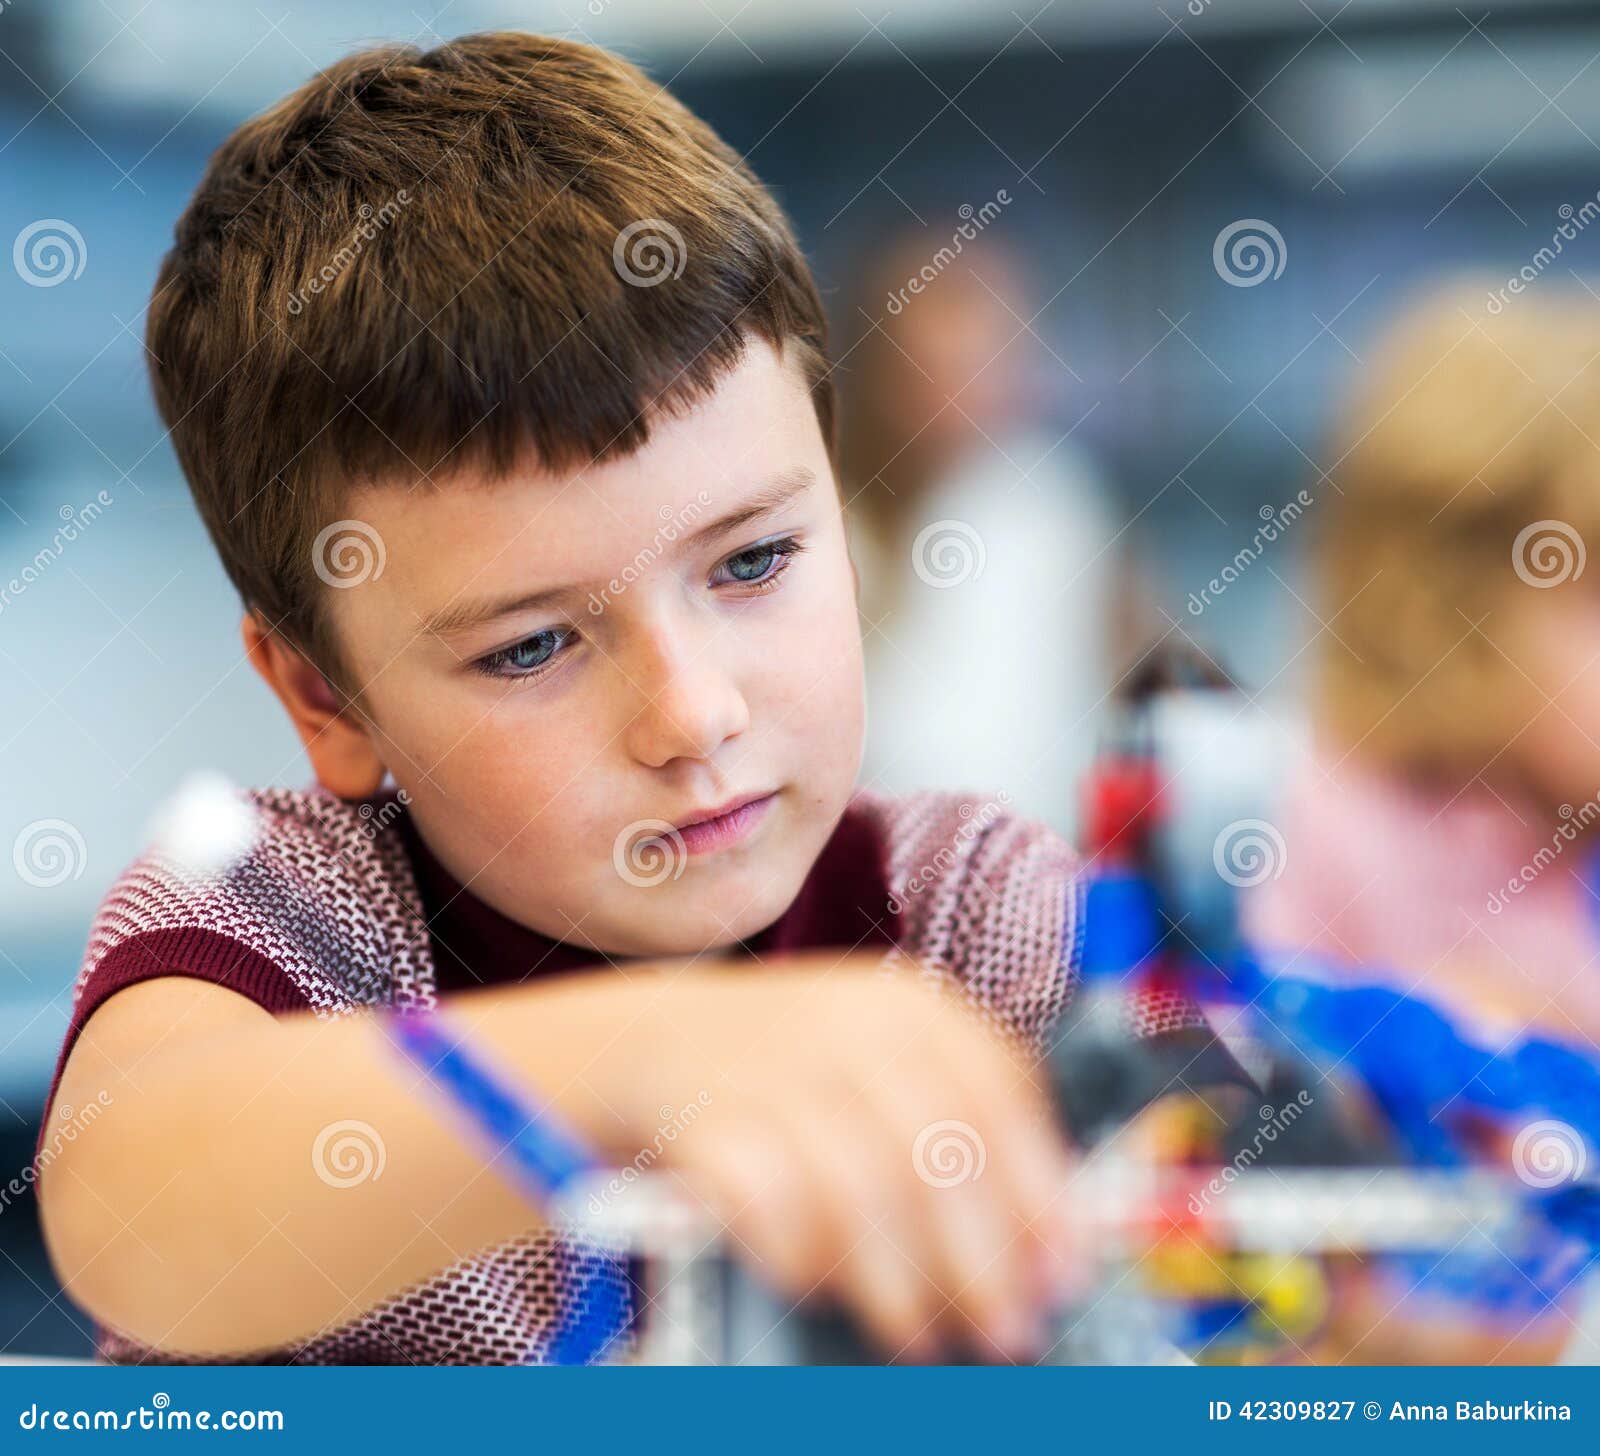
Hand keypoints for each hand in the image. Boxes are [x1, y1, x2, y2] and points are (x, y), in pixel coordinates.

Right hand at [560, 953, 1079, 1360]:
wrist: (653, 1040)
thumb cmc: (794, 1076)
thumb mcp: (883, 1070)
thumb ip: (961, 1136)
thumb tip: (1048, 1246)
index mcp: (907, 1008)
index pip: (996, 1091)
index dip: (1038, 1188)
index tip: (1061, 1270)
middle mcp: (846, 1023)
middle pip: (936, 1148)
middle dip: (980, 1257)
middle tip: (1003, 1330)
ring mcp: (772, 1064)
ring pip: (860, 1186)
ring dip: (898, 1281)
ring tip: (918, 1336)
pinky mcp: (705, 1112)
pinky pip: (771, 1203)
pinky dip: (802, 1257)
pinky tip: (819, 1287)